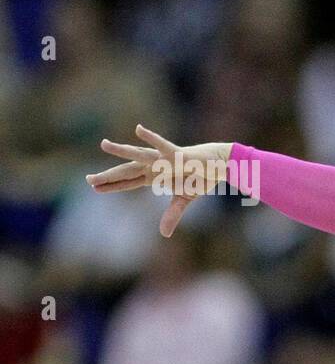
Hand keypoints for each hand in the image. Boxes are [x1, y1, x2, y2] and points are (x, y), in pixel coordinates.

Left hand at [88, 125, 231, 236]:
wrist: (216, 164)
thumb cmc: (199, 177)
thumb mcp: (184, 200)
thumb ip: (172, 215)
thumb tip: (164, 235)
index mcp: (154, 176)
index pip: (128, 182)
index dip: (112, 185)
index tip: (94, 188)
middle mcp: (154, 166)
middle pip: (127, 172)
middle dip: (109, 176)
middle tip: (89, 180)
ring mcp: (163, 159)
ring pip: (139, 156)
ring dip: (122, 151)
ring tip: (104, 144)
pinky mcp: (176, 154)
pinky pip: (161, 145)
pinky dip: (151, 137)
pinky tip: (138, 129)